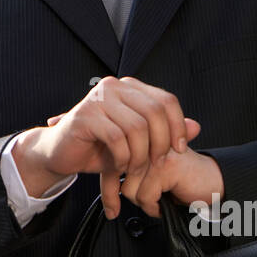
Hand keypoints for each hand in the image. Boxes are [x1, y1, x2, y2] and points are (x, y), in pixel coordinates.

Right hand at [15, 76, 197, 219]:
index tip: (179, 149)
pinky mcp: (85, 115)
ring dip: (140, 155)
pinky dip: (122, 157)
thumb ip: (165, 132)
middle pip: (155, 112)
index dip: (178, 125)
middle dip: (161, 143)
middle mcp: (114, 86)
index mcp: (129, 88)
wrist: (59, 153)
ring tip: (134, 169)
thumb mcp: (137, 142)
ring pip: (137, 127)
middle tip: (156, 164)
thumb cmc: (97, 147)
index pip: (166, 100)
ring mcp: (98, 98)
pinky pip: (117, 137)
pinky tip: (118, 166)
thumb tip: (197, 127)